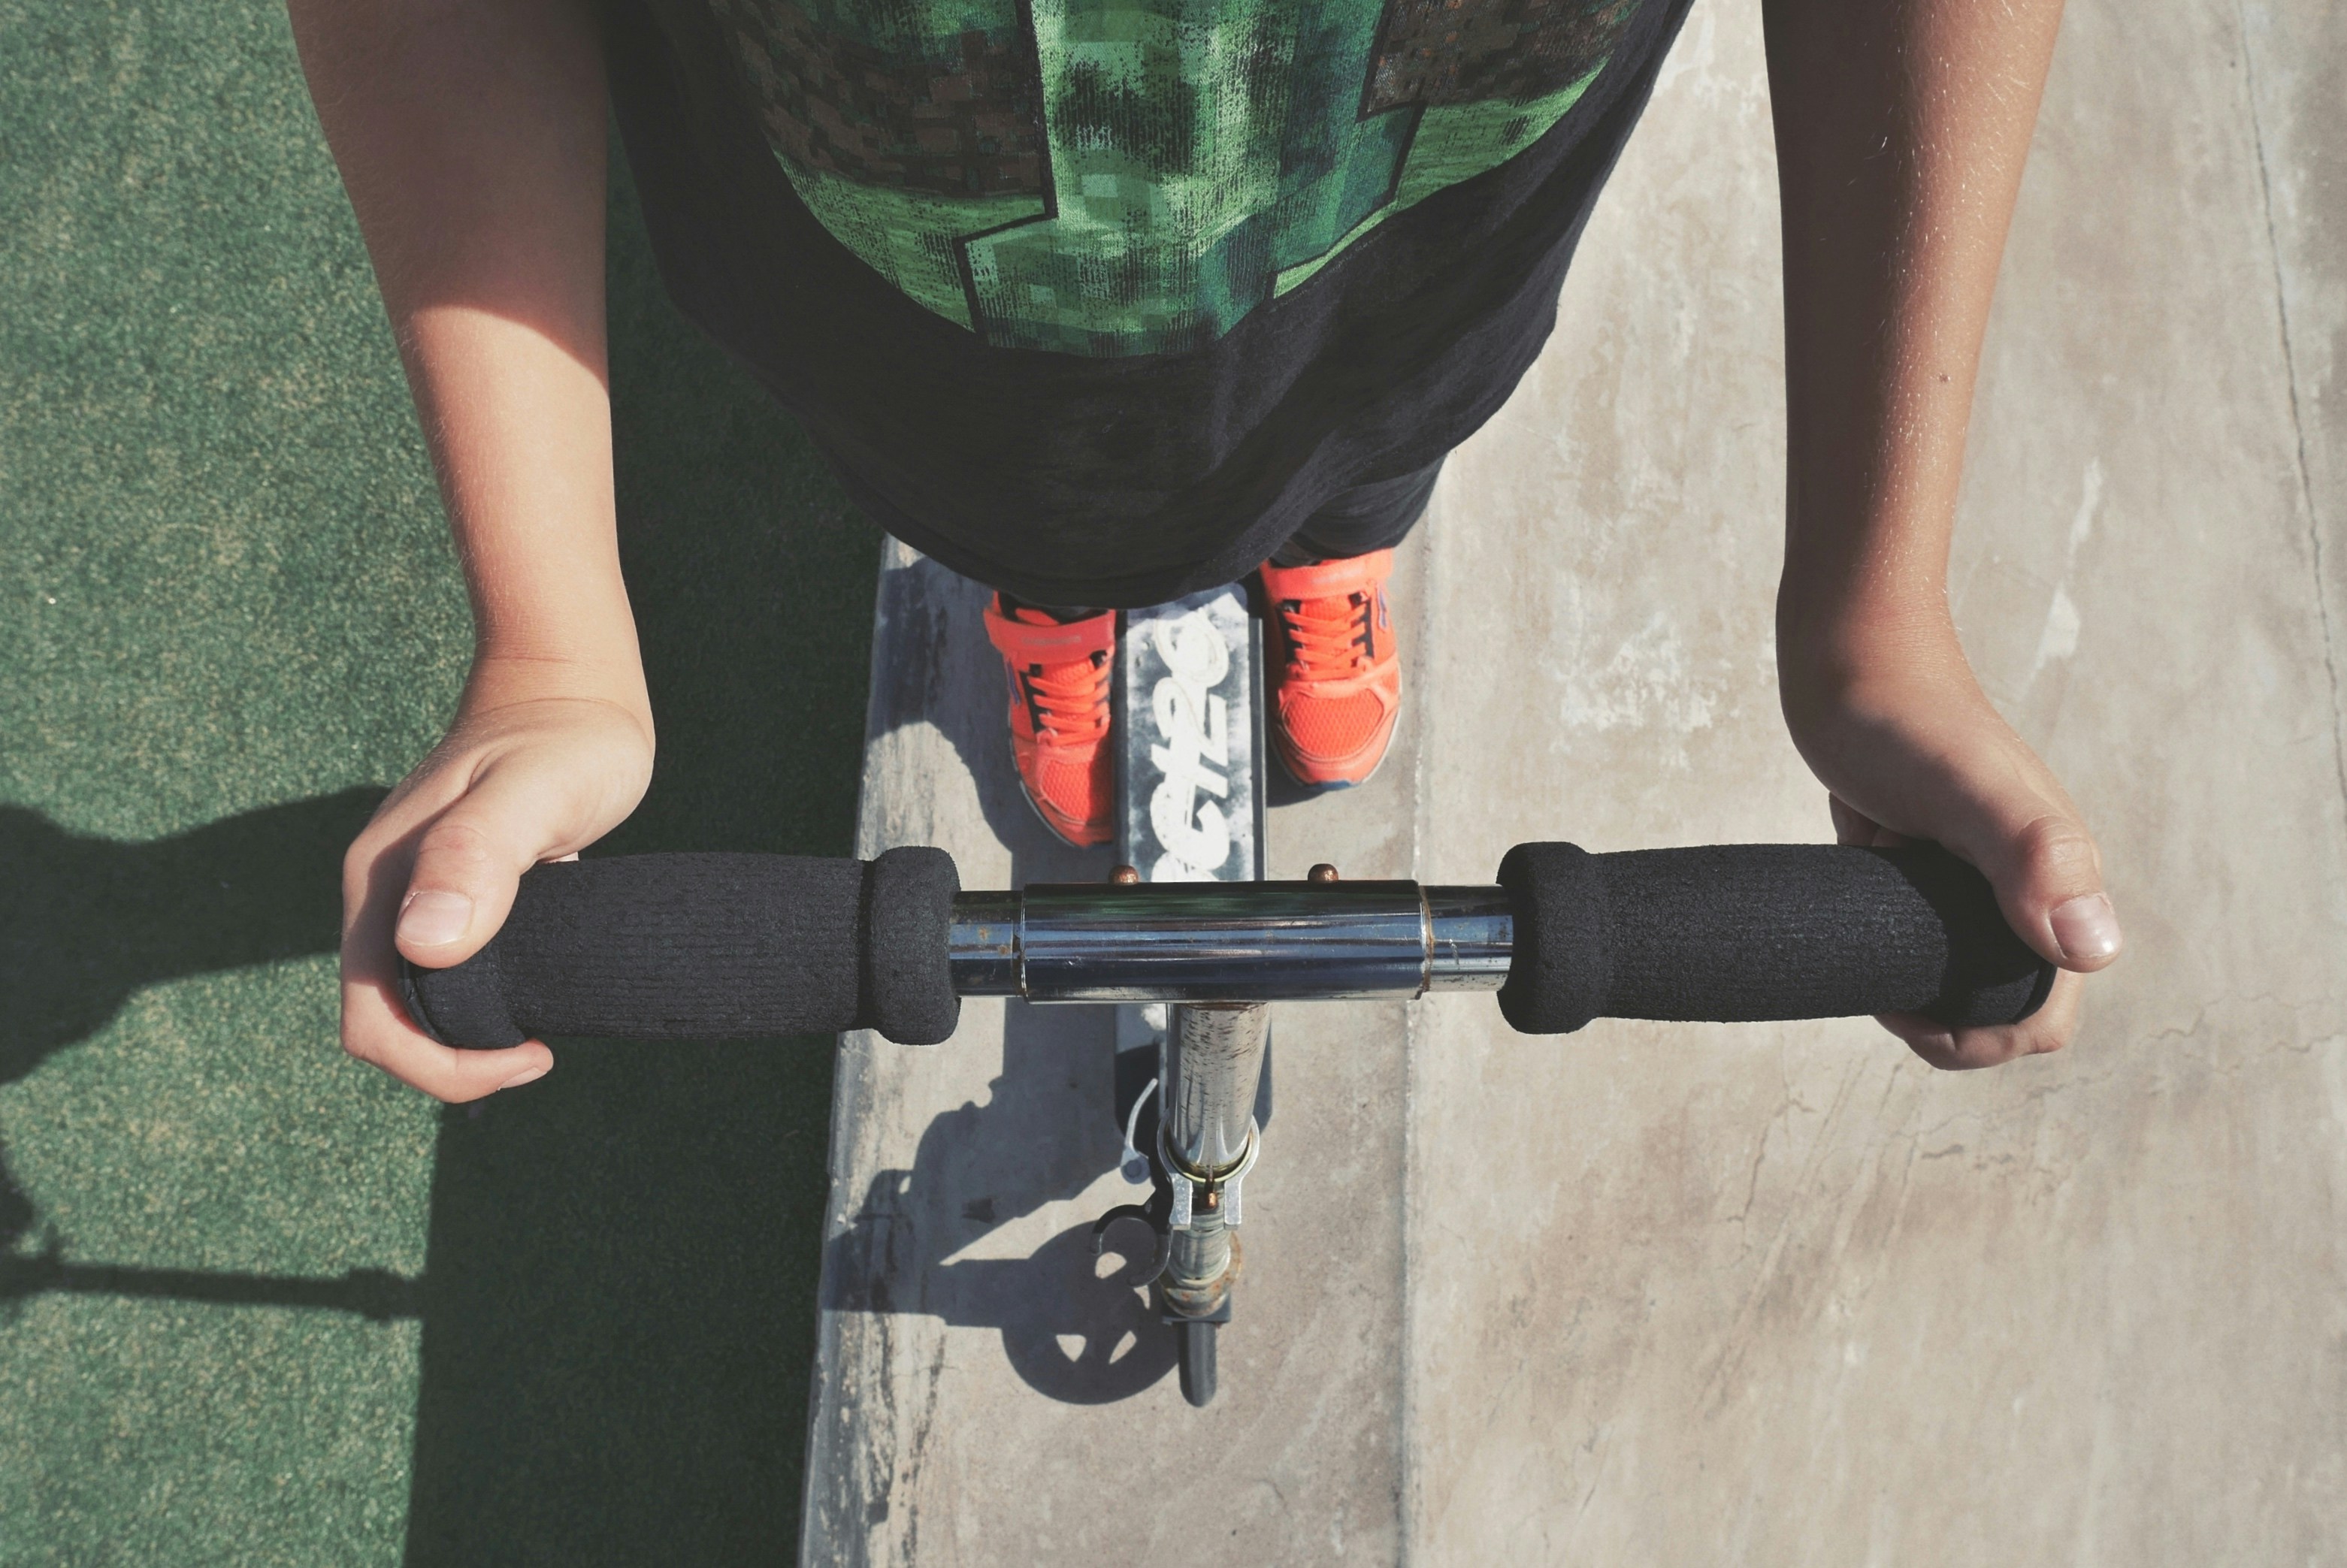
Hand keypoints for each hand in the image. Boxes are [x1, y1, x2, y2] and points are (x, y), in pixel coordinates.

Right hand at [340, 667, 653, 1099]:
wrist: (569, 689)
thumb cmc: (562, 739)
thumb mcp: (531, 794)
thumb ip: (476, 857)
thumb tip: (424, 944)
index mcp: (380, 881)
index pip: (373, 1018)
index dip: (440, 1063)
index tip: (530, 1053)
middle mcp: (383, 893)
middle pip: (383, 1021)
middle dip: (450, 1061)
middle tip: (541, 1050)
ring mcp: (410, 893)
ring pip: (412, 1002)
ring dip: (464, 1036)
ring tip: (538, 1029)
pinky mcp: (447, 892)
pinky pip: (442, 973)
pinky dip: (481, 1002)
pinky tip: (535, 991)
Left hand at [1780, 636, 2120, 1069]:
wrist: (1852, 662)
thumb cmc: (1909, 719)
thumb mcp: (1969, 790)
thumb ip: (2036, 857)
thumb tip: (2091, 949)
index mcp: (2059, 882)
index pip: (2045, 1012)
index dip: (1985, 1038)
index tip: (1912, 1009)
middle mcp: (2026, 887)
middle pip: (2002, 1005)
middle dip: (1945, 1023)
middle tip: (1881, 984)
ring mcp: (1974, 879)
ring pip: (1959, 978)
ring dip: (1916, 990)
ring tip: (1869, 949)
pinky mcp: (1927, 867)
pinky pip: (1923, 940)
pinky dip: (1893, 952)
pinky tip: (1863, 918)